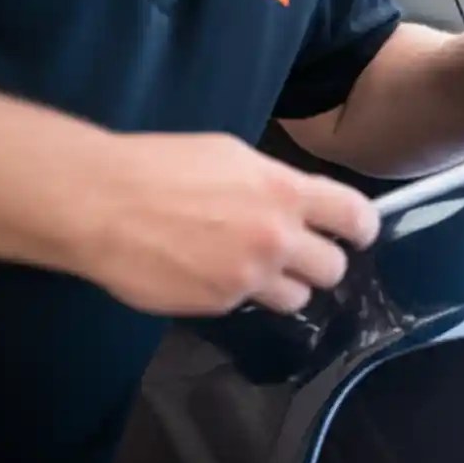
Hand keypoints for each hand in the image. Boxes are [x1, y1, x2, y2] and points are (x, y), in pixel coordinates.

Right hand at [78, 132, 379, 315]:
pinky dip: (236, 292)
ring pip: (299, 298)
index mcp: (285, 191)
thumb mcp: (230, 157)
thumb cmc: (159, 166)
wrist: (101, 204)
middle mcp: (278, 238)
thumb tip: (296, 204)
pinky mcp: (221, 304)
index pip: (355, 217)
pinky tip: (207, 272)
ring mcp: (251, 276)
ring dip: (285, 286)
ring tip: (252, 268)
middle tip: (298, 255)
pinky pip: (248, 305)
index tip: (356, 233)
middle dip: (320, 263)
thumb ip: (273, 185)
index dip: (362, 228)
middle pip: (334, 268)